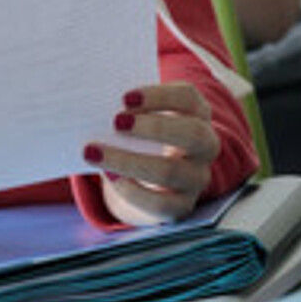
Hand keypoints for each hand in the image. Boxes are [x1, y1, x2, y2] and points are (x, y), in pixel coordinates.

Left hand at [83, 81, 218, 222]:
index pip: (189, 98)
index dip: (160, 96)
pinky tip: (109, 176)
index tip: (125, 98)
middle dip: (154, 127)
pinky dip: (131, 190)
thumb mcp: (139, 120)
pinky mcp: (182, 205)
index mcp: (197, 114)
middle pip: (193, 134)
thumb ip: (127, 111)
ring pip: (170, 171)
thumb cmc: (140, 139)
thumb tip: (96, 104)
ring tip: (95, 153)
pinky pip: (159, 202)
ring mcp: (197, 178)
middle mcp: (205, 146)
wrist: (146, 182)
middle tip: (116, 123)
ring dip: (128, 161)